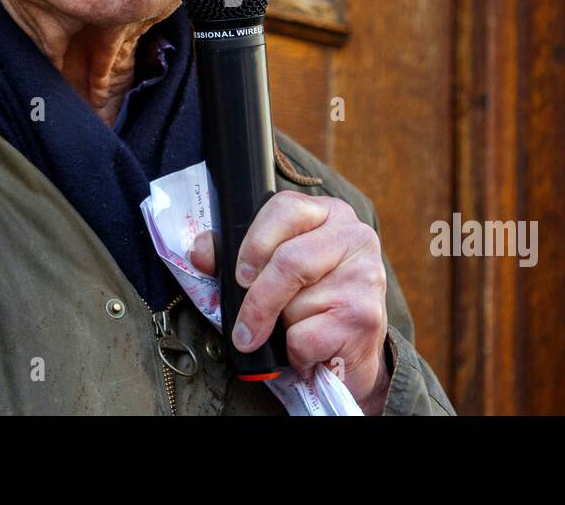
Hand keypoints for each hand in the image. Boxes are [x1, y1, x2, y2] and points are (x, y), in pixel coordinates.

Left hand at [189, 192, 391, 413]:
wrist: (350, 356)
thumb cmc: (308, 306)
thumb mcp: (272, 272)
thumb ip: (233, 257)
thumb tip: (199, 252)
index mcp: (329, 214)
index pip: (285, 208)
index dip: (255, 243)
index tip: (240, 276)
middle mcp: (355, 237)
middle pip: (290, 260)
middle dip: (258, 301)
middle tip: (244, 329)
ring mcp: (365, 276)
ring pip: (297, 302)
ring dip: (283, 328)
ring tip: (294, 331)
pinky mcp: (364, 317)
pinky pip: (306, 336)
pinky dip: (296, 353)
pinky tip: (309, 351)